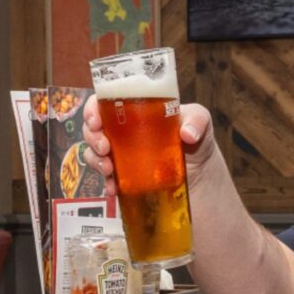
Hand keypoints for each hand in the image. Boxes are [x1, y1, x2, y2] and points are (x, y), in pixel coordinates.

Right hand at [81, 97, 219, 196]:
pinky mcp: (124, 178)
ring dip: (95, 160)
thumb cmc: (197, 140)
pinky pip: (106, 179)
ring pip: (93, 153)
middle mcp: (122, 132)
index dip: (92, 110)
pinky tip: (114, 190)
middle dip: (91, 137)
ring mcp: (121, 156)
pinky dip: (106, 184)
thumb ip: (197, 121)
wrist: (201, 176)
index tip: (96, 121)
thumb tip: (187, 134)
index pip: (103, 103)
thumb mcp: (201, 122)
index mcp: (133, 111)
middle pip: (92, 129)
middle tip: (105, 147)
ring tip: (109, 169)